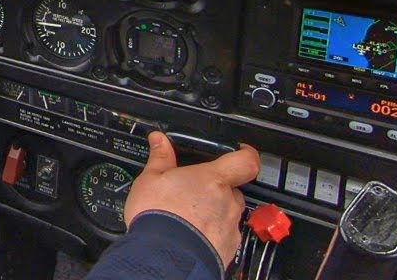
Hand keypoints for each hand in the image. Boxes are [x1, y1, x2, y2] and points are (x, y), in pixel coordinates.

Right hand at [123, 131, 259, 261]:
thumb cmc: (159, 217)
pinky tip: (191, 236)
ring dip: (213, 213)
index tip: (240, 152)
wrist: (164, 257)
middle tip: (193, 193)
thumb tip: (159, 140)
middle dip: (216, 190)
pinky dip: (211, 234)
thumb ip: (160, 158)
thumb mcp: (150, 180)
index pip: (246, 160)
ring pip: (228, 213)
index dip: (246, 154)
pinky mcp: (228, 249)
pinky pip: (225, 236)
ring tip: (187, 218)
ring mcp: (229, 226)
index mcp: (212, 179)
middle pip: (233, 189)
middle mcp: (227, 202)